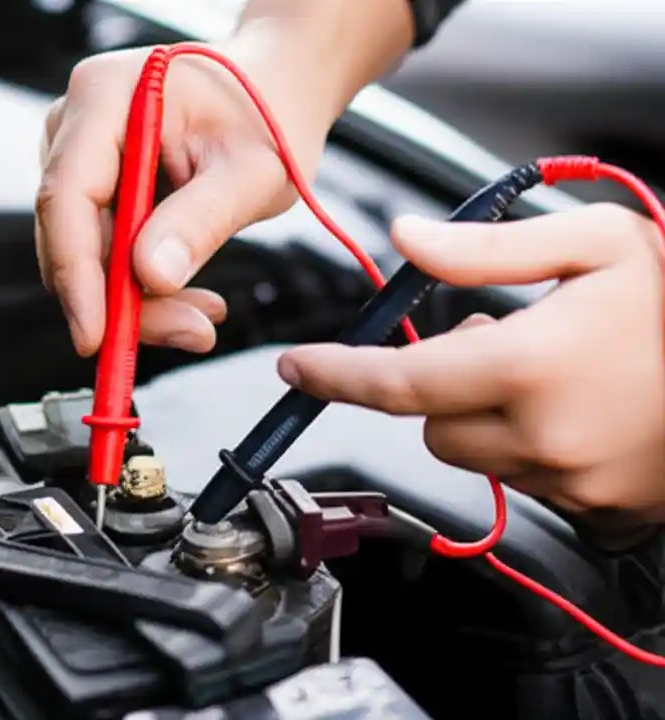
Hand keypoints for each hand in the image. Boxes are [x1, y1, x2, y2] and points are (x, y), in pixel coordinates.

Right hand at [35, 42, 334, 355]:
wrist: (276, 93)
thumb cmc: (269, 117)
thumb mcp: (254, 173)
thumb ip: (202, 221)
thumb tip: (150, 277)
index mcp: (106, 96)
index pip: (67, 195)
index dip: (76, 272)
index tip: (95, 336)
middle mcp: (75, 121)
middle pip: (68, 231)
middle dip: (116, 298)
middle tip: (188, 333)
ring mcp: (76, 153)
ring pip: (81, 251)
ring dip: (135, 298)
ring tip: (202, 316)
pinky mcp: (90, 183)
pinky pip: (98, 249)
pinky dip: (138, 283)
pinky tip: (187, 297)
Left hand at [278, 204, 664, 530]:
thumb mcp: (593, 244)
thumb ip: (485, 248)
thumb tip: (405, 240)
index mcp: (528, 365)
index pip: (398, 381)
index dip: (337, 374)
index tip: (298, 368)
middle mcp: (540, 434)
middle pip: (429, 424)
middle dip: (441, 387)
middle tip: (497, 347)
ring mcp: (568, 480)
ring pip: (472, 455)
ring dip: (484, 419)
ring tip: (551, 378)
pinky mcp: (592, 508)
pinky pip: (522, 481)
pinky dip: (526, 449)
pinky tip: (577, 414)